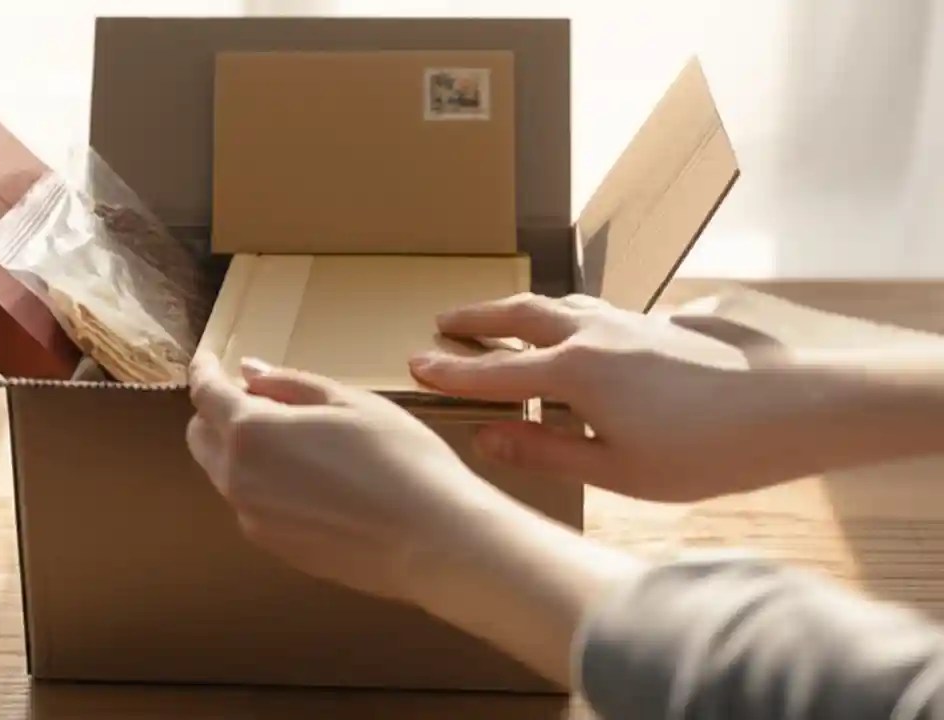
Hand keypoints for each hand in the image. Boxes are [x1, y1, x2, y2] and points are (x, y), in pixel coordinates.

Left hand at [186, 351, 642, 684]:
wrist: (433, 541)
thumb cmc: (399, 459)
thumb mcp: (347, 402)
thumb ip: (289, 385)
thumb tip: (249, 373)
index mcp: (251, 433)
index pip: (205, 394)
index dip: (204, 369)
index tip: (207, 357)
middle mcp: (239, 479)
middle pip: (202, 436)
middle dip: (217, 411)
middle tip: (258, 395)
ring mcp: (255, 520)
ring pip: (226, 473)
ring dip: (241, 449)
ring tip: (295, 437)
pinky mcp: (277, 548)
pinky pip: (253, 504)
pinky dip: (264, 482)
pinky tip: (313, 478)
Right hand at [409, 293, 799, 501]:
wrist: (790, 408)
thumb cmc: (704, 451)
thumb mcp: (616, 470)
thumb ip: (545, 451)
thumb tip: (486, 436)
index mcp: (575, 373)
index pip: (495, 371)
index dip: (451, 371)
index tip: (414, 363)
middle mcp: (594, 336)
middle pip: (519, 317)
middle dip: (476, 319)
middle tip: (442, 321)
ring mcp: (628, 322)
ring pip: (557, 305)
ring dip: (517, 309)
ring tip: (496, 315)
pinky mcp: (657, 323)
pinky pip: (591, 308)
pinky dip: (561, 313)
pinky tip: (571, 327)